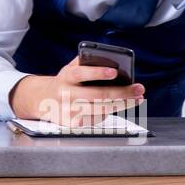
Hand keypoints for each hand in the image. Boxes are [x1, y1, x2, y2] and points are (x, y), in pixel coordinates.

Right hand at [11, 56, 144, 127]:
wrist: (45, 100)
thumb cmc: (66, 81)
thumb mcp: (71, 68)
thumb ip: (86, 62)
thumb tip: (111, 60)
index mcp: (66, 76)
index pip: (81, 73)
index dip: (97, 73)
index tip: (114, 72)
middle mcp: (66, 94)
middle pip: (97, 95)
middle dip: (122, 92)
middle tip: (139, 88)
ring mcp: (69, 111)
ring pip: (101, 109)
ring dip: (123, 104)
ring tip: (137, 99)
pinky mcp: (73, 124)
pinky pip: (97, 120)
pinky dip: (111, 112)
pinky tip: (120, 106)